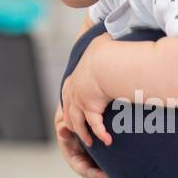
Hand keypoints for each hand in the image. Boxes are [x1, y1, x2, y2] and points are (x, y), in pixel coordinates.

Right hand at [54, 104, 122, 177]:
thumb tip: (62, 130)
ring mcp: (95, 169)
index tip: (107, 176)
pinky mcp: (104, 167)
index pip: (87, 172)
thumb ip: (64, 130)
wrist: (79, 124)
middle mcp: (86, 169)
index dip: (97, 175)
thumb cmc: (72, 126)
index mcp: (76, 162)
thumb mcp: (65, 127)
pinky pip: (112, 177)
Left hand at [59, 33, 114, 148]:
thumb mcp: (99, 43)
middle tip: (78, 132)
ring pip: (78, 123)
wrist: (104, 62)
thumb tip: (110, 35)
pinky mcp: (90, 110)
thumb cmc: (103, 52)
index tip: (72, 113)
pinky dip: (101, 134)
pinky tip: (108, 140)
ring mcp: (80, 103)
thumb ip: (103, 43)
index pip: (67, 95)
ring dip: (84, 133)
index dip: (70, 105)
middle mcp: (73, 93)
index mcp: (73, 79)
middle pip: (69, 113)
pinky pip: (96, 126)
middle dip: (73, 123)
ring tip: (92, 142)